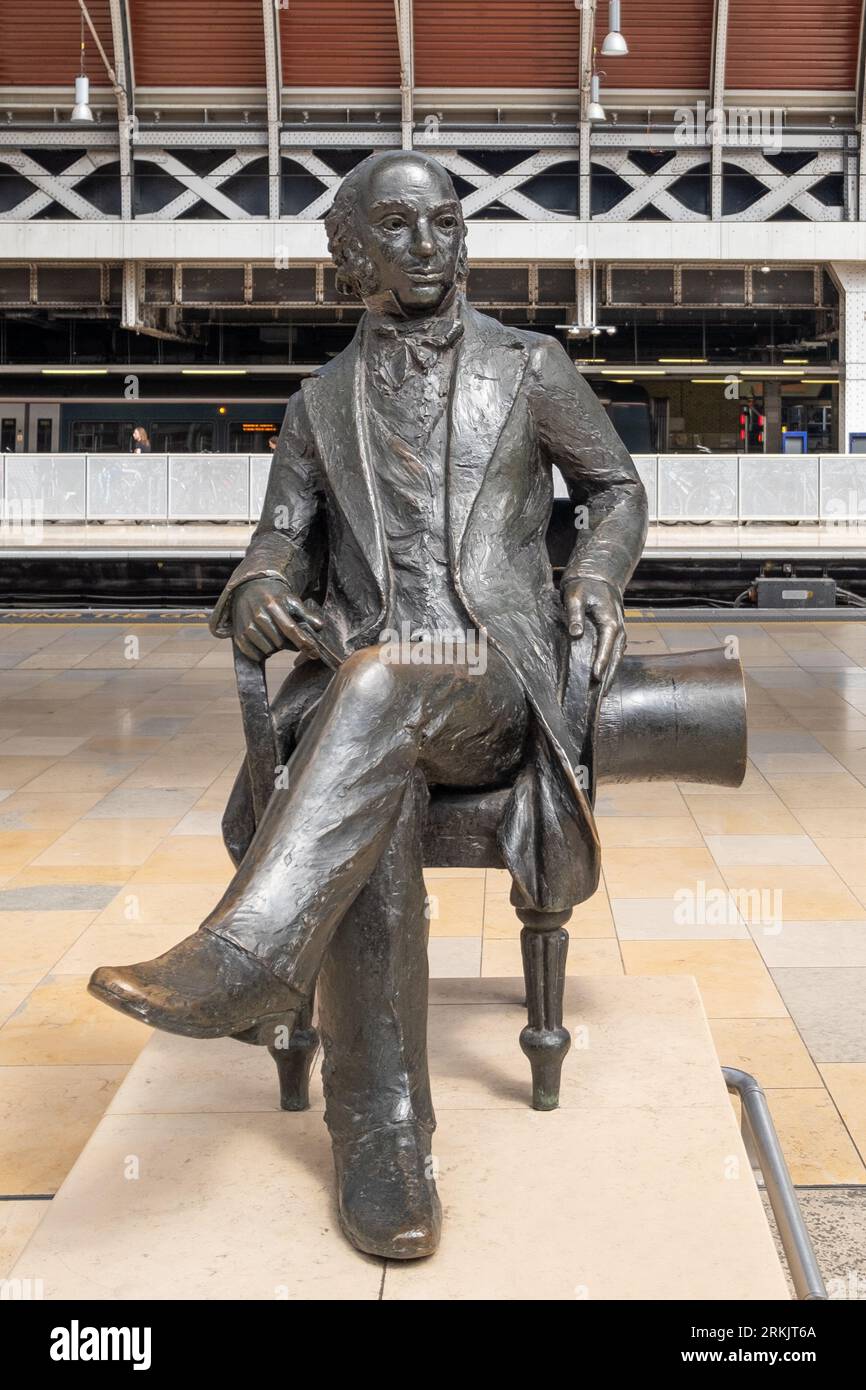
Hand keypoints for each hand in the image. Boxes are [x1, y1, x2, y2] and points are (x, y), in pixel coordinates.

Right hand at [232, 578, 323, 661]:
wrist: (249, 589)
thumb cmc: (273, 596)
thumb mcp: (291, 600)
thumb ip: (306, 614)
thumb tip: (319, 627)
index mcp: (273, 605)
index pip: (291, 629)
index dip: (304, 643)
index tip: (315, 653)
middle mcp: (258, 616)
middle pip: (280, 643)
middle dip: (289, 644)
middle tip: (290, 638)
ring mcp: (247, 626)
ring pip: (268, 650)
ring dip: (275, 648)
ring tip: (276, 637)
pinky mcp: (239, 635)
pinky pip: (254, 654)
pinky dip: (262, 653)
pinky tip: (265, 641)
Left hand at [564, 577, 625, 693]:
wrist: (598, 576)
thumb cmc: (585, 585)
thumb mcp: (575, 596)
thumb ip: (575, 615)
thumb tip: (575, 634)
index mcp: (610, 620)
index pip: (607, 645)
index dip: (602, 662)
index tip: (596, 677)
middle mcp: (618, 629)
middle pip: (616, 657)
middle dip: (609, 676)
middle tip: (601, 695)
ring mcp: (619, 633)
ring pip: (617, 658)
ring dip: (611, 675)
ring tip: (602, 695)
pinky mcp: (614, 634)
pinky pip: (614, 654)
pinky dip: (610, 667)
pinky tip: (603, 680)